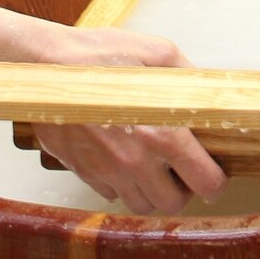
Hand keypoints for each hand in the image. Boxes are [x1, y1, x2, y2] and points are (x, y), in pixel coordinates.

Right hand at [31, 26, 226, 212]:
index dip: (216, 181)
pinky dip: (121, 185)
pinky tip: (123, 159)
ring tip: (153, 167)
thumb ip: (189, 77)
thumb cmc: (98, 55)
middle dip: (184, 189)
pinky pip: (110, 193)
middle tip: (182, 169)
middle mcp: (136, 161)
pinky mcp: (83, 171)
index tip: (215, 173)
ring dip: (152, 192)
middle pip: (173, 203)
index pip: (205, 181)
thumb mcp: (158, 53)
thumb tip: (210, 94)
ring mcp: (107, 171)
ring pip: (140, 205)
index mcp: (162, 134)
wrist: (44, 67)